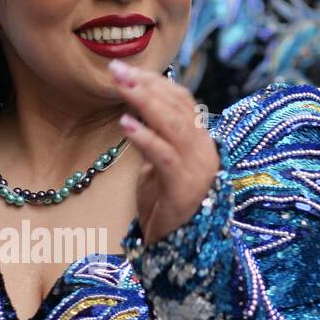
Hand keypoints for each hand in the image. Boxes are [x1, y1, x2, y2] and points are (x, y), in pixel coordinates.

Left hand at [108, 61, 219, 246]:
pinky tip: (125, 124)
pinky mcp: (182, 188)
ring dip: (144, 102)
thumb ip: (155, 138)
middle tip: (117, 70)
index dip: (156, 83)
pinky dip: (145, 137)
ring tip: (120, 87)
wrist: (177, 248)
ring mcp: (196, 169)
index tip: (129, 70)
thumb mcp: (158, 165)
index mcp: (200, 142)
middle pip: (176, 107)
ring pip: (172, 126)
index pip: (182, 101)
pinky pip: (163, 156)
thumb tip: (135, 111)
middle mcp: (203, 151)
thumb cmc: (165, 205)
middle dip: (146, 85)